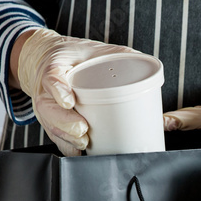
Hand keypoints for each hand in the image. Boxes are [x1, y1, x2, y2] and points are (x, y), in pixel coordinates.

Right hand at [14, 28, 137, 155]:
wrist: (47, 57)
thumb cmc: (74, 56)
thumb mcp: (94, 48)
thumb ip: (123, 56)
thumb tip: (154, 73)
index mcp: (56, 67)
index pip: (51, 78)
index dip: (58, 90)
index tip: (69, 101)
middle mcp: (47, 90)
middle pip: (48, 110)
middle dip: (66, 124)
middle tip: (83, 130)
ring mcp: (46, 107)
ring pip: (50, 126)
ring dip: (67, 139)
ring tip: (83, 143)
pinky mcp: (50, 120)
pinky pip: (54, 136)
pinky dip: (66, 146)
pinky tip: (79, 151)